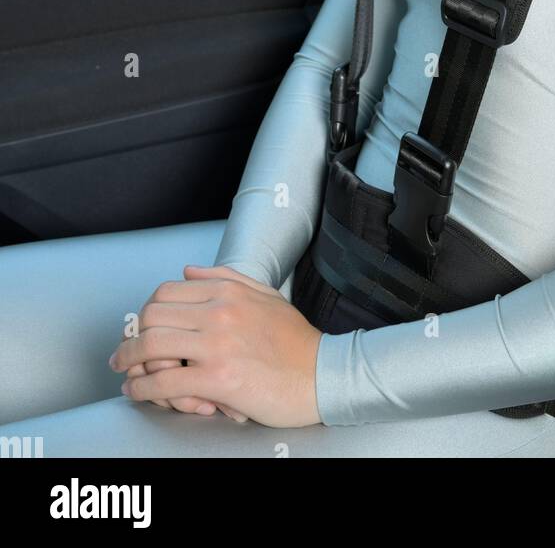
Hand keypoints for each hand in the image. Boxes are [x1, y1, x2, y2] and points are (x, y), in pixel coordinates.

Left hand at [109, 264, 322, 427]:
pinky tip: (137, 390)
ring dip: (128, 360)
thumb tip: (188, 271)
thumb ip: (225, 279)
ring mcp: (217, 345)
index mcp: (228, 292)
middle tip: (125, 350)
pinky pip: (164, 381)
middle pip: (153, 315)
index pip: (167, 292)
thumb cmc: (296, 342)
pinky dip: (142, 387)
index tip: (140, 326)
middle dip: (131, 334)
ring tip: (124, 371)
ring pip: (151, 345)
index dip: (146, 310)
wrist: (322, 375)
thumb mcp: (265, 295)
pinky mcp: (218, 379)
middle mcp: (220, 312)